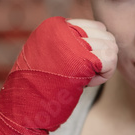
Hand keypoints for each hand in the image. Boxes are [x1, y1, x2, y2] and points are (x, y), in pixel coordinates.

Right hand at [0, 16, 113, 134]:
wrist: (23, 108)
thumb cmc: (38, 88)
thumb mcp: (51, 55)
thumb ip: (72, 44)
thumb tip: (105, 39)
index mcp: (55, 25)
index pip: (97, 28)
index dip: (96, 50)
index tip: (78, 66)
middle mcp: (63, 29)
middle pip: (107, 36)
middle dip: (102, 58)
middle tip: (82, 75)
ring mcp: (72, 42)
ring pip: (111, 47)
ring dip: (103, 68)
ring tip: (82, 80)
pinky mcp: (81, 59)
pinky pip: (111, 59)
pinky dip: (104, 75)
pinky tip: (87, 84)